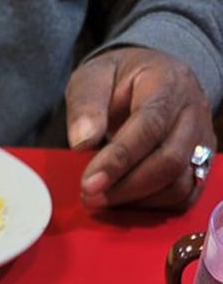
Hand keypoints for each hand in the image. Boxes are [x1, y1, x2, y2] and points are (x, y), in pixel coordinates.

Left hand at [65, 46, 216, 209]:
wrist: (151, 77)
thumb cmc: (120, 80)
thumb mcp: (94, 77)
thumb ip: (85, 104)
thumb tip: (81, 141)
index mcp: (168, 83)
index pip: (150, 126)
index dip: (119, 160)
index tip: (89, 184)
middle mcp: (193, 112)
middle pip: (169, 162)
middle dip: (126, 187)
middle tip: (90, 197)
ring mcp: (202, 140)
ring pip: (179, 184)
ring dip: (138, 200)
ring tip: (104, 199)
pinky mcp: (203, 164)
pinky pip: (185, 196)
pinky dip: (154, 206)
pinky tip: (127, 201)